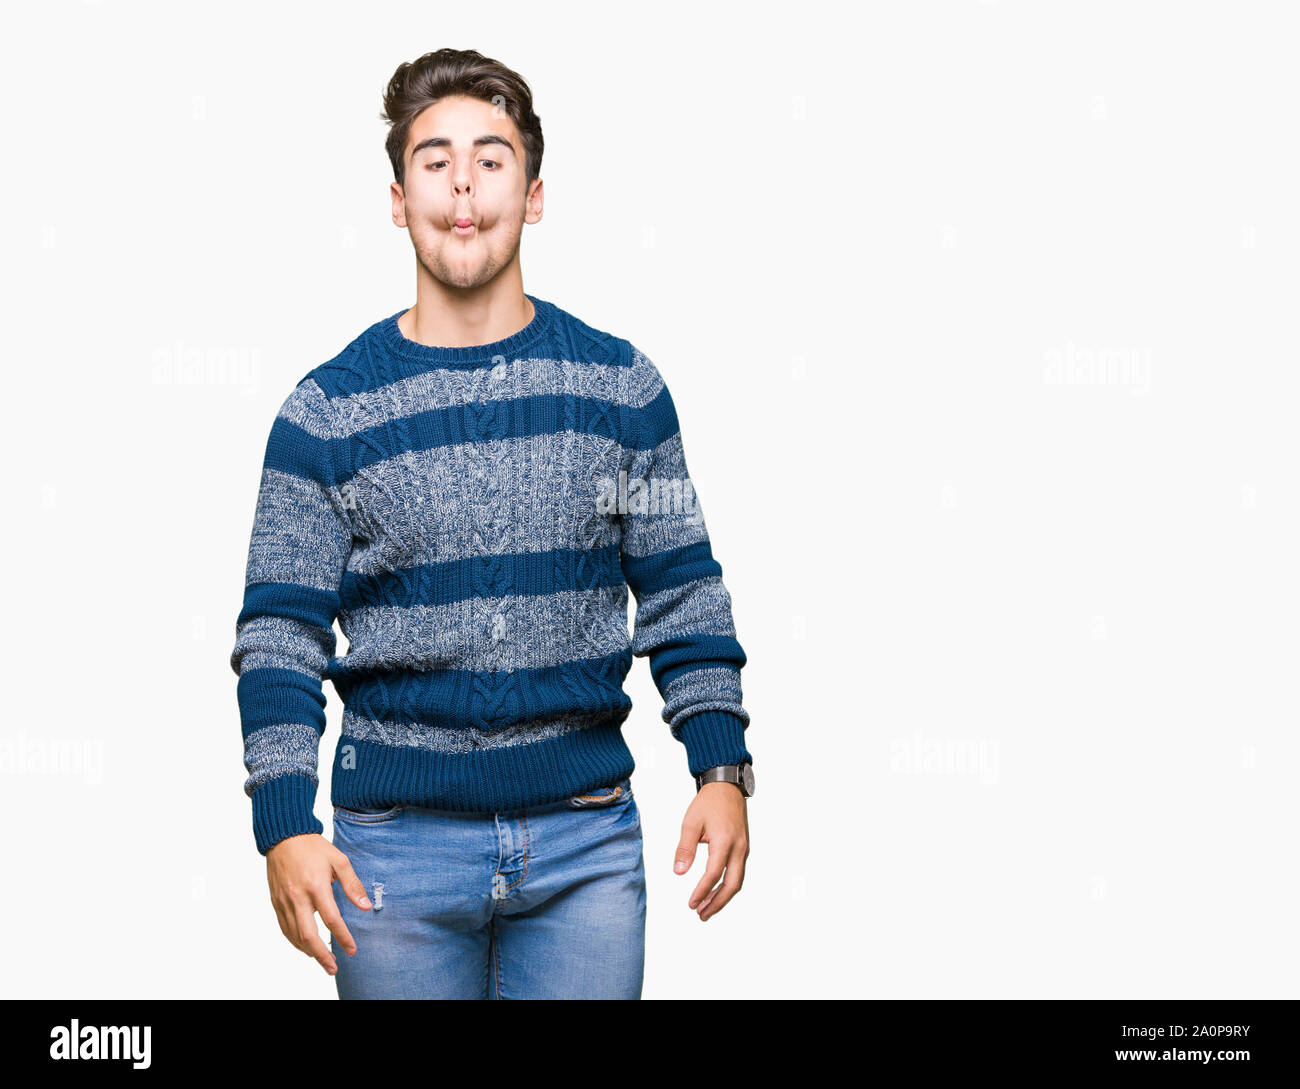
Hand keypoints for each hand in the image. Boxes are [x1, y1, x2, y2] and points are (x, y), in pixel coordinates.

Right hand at [265, 833, 370, 974]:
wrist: (284, 837)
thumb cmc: (314, 847)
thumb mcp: (339, 861)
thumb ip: (353, 885)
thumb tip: (366, 906)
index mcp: (316, 886)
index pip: (331, 919)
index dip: (343, 937)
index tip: (352, 949)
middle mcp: (298, 897)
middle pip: (309, 935)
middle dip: (322, 955)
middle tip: (334, 968)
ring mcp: (284, 901)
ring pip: (294, 935)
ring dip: (309, 951)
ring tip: (323, 961)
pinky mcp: (276, 902)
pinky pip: (284, 928)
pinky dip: (295, 941)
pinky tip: (305, 947)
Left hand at [674, 781, 749, 920]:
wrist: (727, 787)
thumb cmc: (708, 803)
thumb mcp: (691, 822)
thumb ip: (685, 848)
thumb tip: (678, 872)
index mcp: (725, 841)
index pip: (713, 874)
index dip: (702, 891)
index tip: (691, 904)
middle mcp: (738, 848)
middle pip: (732, 885)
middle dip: (717, 903)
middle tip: (701, 915)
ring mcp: (743, 849)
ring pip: (737, 881)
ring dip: (722, 897)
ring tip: (706, 909)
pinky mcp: (743, 848)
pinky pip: (737, 872)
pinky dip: (727, 886)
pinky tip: (715, 891)